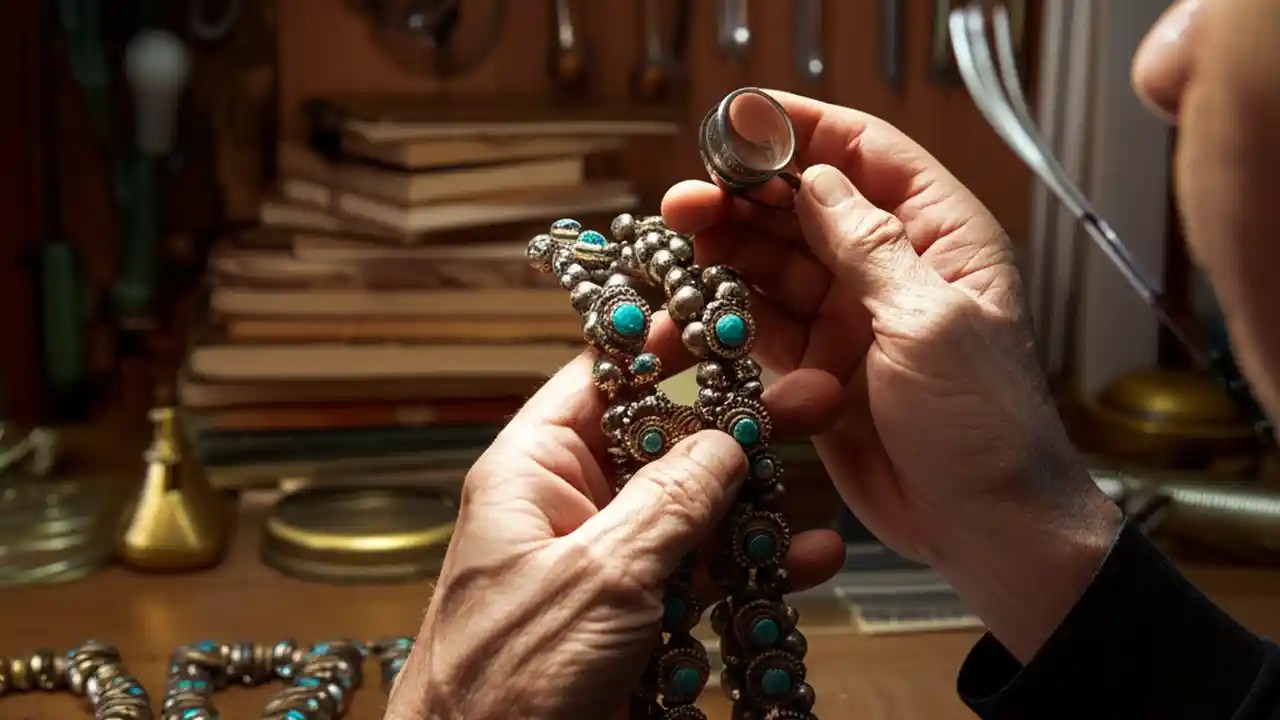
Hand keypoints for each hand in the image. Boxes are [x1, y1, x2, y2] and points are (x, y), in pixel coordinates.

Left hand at [385, 324, 845, 719]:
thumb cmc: (505, 685)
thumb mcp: (597, 579)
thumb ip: (668, 504)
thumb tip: (727, 439)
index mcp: (532, 474)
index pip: (600, 381)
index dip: (662, 345)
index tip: (725, 318)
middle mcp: (568, 509)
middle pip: (662, 444)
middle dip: (736, 426)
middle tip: (812, 399)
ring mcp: (604, 567)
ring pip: (691, 513)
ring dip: (757, 499)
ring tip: (823, 475)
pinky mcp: (632, 621)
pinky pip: (700, 577)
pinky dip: (752, 569)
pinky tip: (810, 561)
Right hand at [663, 91, 1121, 660]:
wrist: (987, 528)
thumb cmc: (987, 424)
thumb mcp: (931, 322)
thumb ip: (868, 248)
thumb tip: (816, 180)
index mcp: (940, 236)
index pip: (867, 154)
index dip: (801, 129)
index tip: (737, 122)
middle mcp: (891, 265)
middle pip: (805, 205)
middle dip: (743, 195)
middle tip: (684, 201)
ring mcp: (851, 315)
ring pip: (773, 262)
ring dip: (723, 250)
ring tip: (673, 246)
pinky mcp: (818, 364)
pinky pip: (760, 324)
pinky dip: (722, 313)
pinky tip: (686, 309)